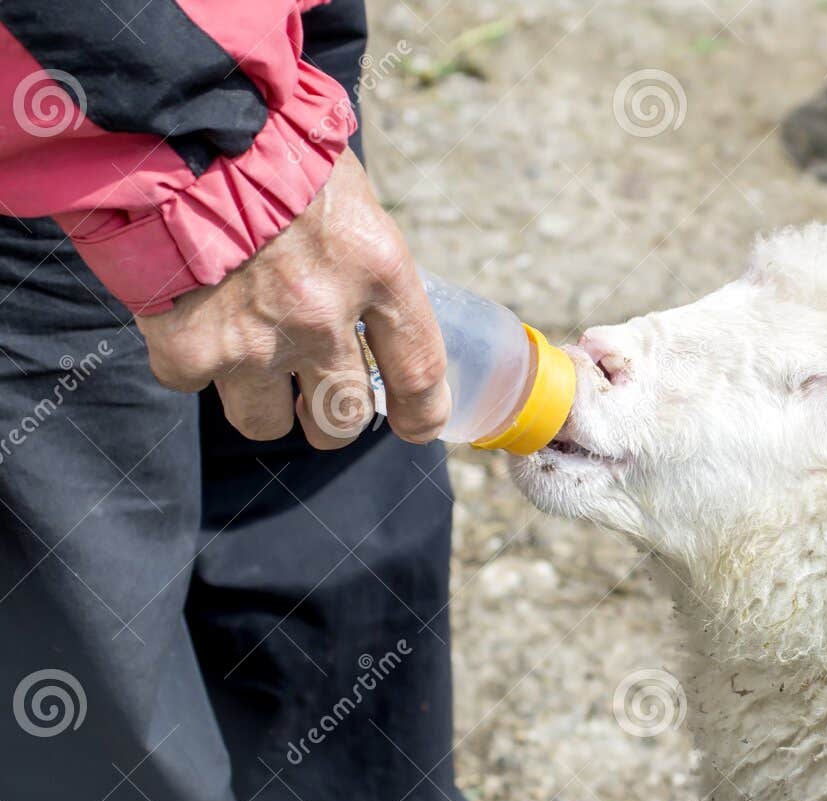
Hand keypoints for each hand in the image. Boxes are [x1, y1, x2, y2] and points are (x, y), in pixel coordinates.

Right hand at [134, 150, 448, 448]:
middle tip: (319, 403)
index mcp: (378, 271)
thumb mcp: (350, 195)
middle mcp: (323, 316)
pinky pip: (194, 382)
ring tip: (250, 365)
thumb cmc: (270, 144)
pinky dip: (191, 358)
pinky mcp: (188, 348)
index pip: (419, 374)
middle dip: (331, 420)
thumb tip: (376, 306)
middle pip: (341, 418)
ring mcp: (254, 340)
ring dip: (264, 405)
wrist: (173, 118)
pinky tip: (188, 313)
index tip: (414, 424)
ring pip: (268, 423)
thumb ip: (365, 262)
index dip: (421, 414)